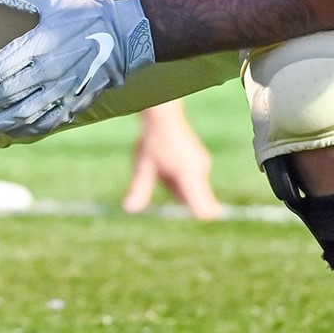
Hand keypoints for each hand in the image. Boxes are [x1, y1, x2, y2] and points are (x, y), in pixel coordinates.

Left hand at [0, 0, 153, 138]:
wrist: (126, 35)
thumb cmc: (82, 15)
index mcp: (40, 44)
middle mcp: (49, 70)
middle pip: (7, 94)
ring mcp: (63, 90)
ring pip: (25, 113)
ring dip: (0, 123)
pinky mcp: (75, 103)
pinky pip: (47, 122)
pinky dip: (27, 129)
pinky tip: (13, 131)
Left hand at [124, 102, 221, 217]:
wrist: (163, 116)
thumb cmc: (151, 140)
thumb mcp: (142, 166)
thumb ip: (139, 189)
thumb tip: (129, 209)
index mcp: (189, 174)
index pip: (204, 208)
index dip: (199, 216)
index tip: (188, 216)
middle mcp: (200, 171)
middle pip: (190, 200)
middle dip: (173, 194)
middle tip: (160, 173)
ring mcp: (202, 165)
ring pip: (189, 190)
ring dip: (173, 185)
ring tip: (162, 164)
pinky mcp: (201, 162)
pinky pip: (189, 180)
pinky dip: (177, 177)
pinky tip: (167, 160)